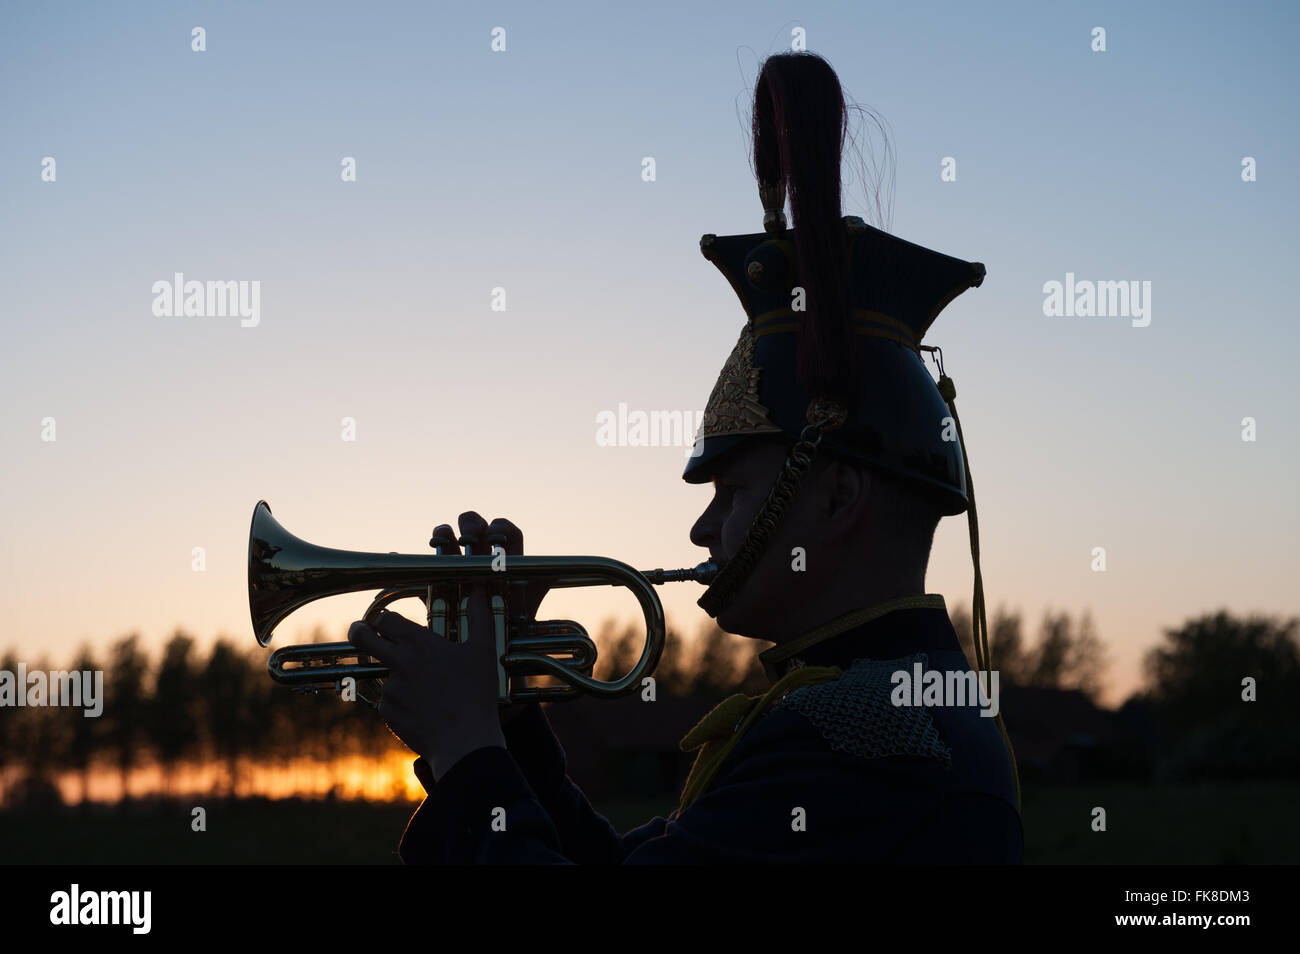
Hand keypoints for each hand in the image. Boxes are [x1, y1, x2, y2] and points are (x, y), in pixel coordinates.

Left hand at [349, 511, 534, 779]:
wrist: (464, 740)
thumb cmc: (476, 693)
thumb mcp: (482, 650)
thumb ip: (478, 616)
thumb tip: (479, 589)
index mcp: (419, 642)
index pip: (386, 619)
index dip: (384, 619)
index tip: (387, 622)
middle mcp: (398, 662)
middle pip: (361, 637)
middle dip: (358, 631)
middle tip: (361, 632)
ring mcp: (390, 688)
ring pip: (381, 673)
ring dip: (394, 676)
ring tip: (424, 690)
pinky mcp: (387, 712)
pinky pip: (387, 702)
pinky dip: (400, 703)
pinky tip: (422, 709)